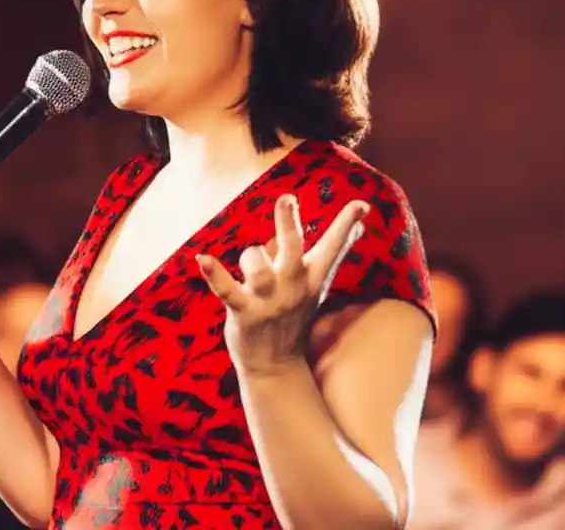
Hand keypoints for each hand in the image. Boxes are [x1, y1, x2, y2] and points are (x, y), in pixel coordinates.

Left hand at [196, 195, 367, 374]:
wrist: (275, 365)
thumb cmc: (294, 315)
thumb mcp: (316, 284)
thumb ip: (333, 251)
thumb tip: (360, 223)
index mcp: (311, 278)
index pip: (333, 247)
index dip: (346, 225)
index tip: (361, 204)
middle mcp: (293, 287)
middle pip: (292, 250)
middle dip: (288, 223)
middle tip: (286, 199)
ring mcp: (268, 301)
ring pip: (258, 266)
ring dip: (251, 255)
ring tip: (252, 258)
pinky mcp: (244, 313)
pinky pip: (227, 290)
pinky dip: (214, 274)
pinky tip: (203, 259)